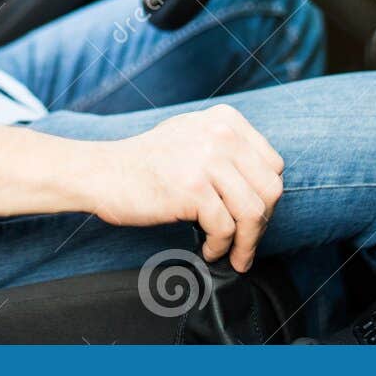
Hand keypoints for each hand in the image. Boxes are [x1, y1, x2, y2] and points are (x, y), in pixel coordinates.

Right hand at [85, 104, 285, 271]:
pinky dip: (220, 247)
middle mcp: (221, 134)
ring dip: (245, 243)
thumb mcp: (193, 137)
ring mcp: (207, 160)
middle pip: (270, 190)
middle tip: (245, 243)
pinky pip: (225, 228)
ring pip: (253, 212)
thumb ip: (228, 150)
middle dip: (261, 224)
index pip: (273, 165)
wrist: (103, 172)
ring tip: (233, 255)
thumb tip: (263, 190)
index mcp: (226, 120)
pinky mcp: (193, 188)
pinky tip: (208, 249)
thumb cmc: (147, 162)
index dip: (265, 198)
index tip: (253, 218)